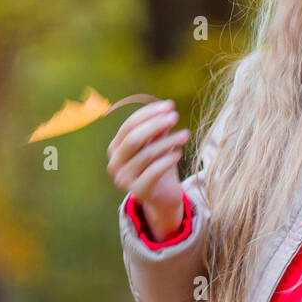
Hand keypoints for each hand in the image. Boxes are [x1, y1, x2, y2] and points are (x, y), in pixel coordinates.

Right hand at [107, 99, 188, 235]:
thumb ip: (159, 128)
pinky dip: (167, 160)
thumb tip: (168, 106)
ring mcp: (124, 179)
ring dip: (168, 141)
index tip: (169, 105)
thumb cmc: (159, 164)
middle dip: (155, 125)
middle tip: (175, 117)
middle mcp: (115, 163)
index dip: (148, 113)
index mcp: (116, 148)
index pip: (128, 125)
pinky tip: (179, 153)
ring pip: (146, 155)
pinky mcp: (138, 191)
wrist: (164, 196)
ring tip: (186, 134)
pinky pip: (153, 172)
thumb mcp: (158, 143)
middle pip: (133, 139)